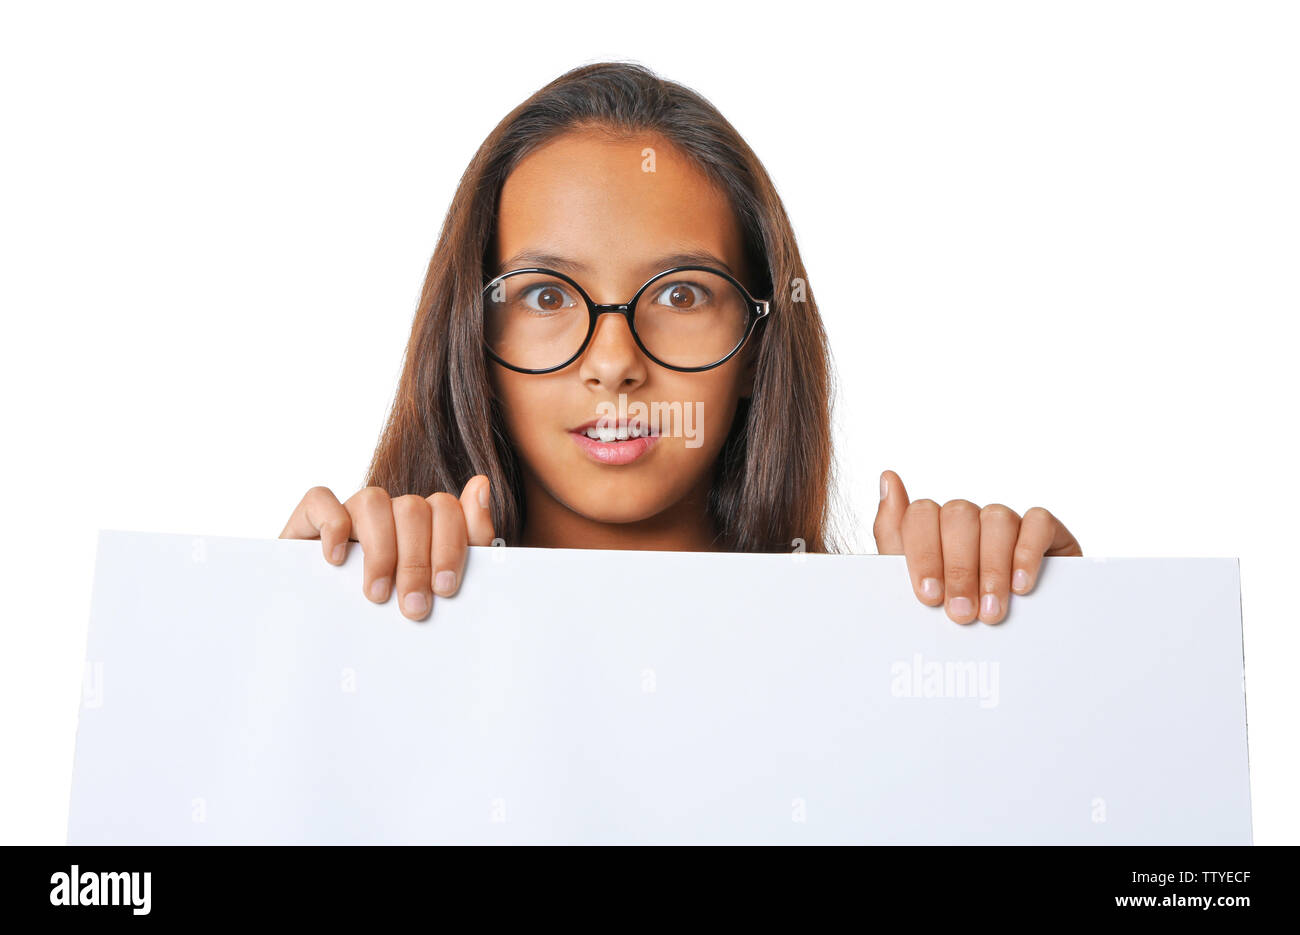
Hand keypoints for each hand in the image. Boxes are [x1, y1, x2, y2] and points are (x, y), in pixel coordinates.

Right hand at [279, 476, 494, 620]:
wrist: (326, 638)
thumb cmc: (390, 614)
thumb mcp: (436, 586)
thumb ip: (469, 539)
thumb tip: (482, 483)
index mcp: (423, 524)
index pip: (446, 509)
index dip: (450, 546)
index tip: (445, 589)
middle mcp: (388, 513)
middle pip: (413, 508)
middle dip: (417, 561)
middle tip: (413, 607)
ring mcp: (349, 513)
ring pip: (372, 500)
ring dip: (380, 549)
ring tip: (377, 594)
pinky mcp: (309, 520)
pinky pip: (320, 499)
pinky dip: (332, 525)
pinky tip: (337, 559)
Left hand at [873, 469, 1081, 623]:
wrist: (1016, 643)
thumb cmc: (962, 615)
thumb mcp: (920, 587)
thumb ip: (895, 536)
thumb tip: (888, 477)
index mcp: (935, 529)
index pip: (921, 515)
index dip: (923, 554)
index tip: (929, 596)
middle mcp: (970, 520)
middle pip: (958, 516)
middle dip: (958, 569)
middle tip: (962, 613)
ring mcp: (1008, 522)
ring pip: (997, 519)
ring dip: (991, 569)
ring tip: (992, 611)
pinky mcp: (1046, 531)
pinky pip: (1038, 522)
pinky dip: (1027, 553)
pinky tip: (1021, 585)